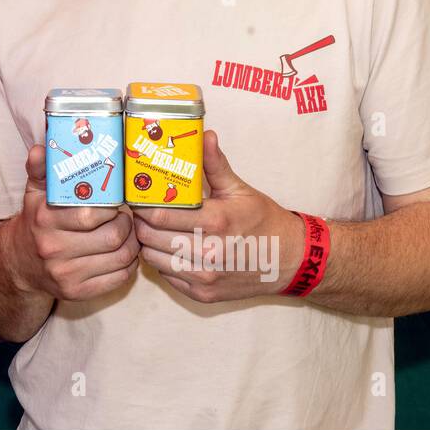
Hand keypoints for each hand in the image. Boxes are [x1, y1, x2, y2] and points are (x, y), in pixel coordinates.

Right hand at [4, 143, 139, 300]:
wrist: (19, 263)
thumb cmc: (36, 220)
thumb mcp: (35, 192)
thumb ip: (41, 169)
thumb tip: (41, 148)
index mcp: (46, 220)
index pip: (91, 215)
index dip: (113, 207)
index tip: (117, 201)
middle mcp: (53, 249)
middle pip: (111, 238)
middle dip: (127, 225)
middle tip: (126, 217)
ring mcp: (65, 274)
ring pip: (120, 259)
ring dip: (133, 245)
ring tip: (129, 234)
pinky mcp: (76, 292)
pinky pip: (117, 279)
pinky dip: (129, 265)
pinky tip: (124, 254)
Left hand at [134, 130, 304, 302]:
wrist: (290, 261)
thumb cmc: (264, 222)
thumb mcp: (240, 190)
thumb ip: (215, 164)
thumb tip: (204, 136)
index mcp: (215, 222)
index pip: (159, 215)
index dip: (142, 205)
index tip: (138, 196)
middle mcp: (207, 253)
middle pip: (150, 237)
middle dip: (141, 222)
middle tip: (142, 211)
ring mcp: (204, 277)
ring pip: (153, 258)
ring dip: (148, 242)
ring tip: (154, 228)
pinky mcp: (202, 294)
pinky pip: (166, 276)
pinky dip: (162, 261)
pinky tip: (170, 247)